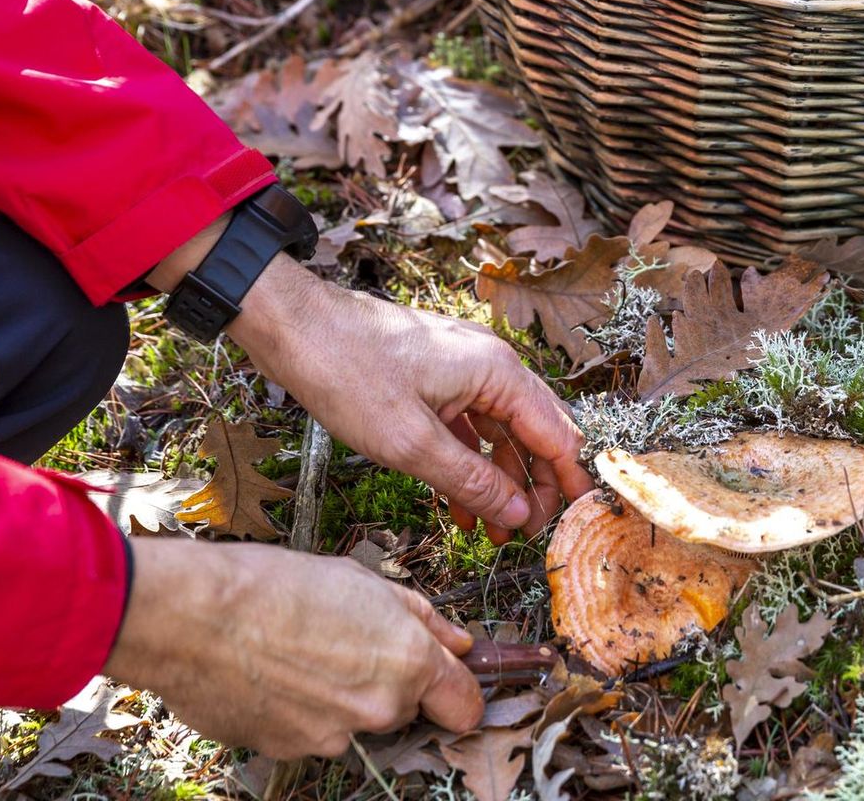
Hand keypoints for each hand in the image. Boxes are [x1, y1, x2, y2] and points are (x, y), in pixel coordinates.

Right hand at [105, 537, 480, 756]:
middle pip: (403, 709)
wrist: (195, 617)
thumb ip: (421, 618)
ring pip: (353, 722)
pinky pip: (309, 731)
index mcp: (408, 662)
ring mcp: (331, 737)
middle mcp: (377, 709)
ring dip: (338, 697)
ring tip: (298, 652)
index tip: (448, 684)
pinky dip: (298, 711)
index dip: (457, 693)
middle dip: (387, 682)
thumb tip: (457, 642)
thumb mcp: (362, 581)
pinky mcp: (288, 752)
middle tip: (346, 641)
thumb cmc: (276, 586)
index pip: (465, 706)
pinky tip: (272, 673)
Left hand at [226, 258, 593, 543]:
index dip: (567, 483)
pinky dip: (470, 465)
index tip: (570, 524)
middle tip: (528, 536)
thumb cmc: (346, 372)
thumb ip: (470, 480)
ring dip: (500, 482)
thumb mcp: (410, 443)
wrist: (292, 327)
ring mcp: (462, 370)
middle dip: (535, 488)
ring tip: (494, 533)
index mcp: (497, 373)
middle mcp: (490, 366)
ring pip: (500, 434)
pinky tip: (462, 505)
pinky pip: (469, 426)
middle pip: (535, 434)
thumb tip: (519, 512)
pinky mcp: (435, 378)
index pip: (556, 435)